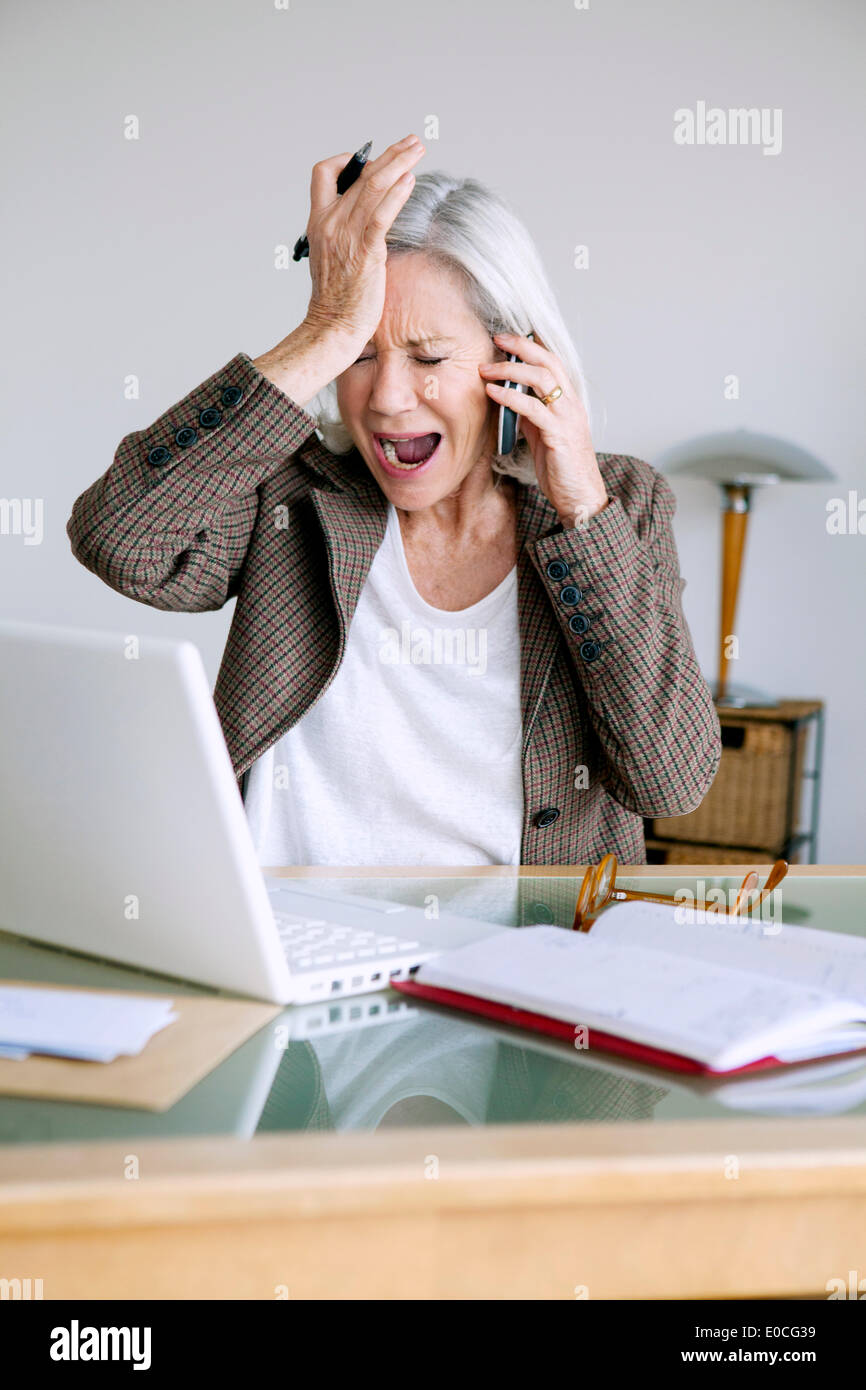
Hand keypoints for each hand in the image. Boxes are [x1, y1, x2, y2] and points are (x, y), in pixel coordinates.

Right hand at [302, 134, 425, 354]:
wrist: (331, 327)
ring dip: (399, 163)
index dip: (347, 161)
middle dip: (390, 154)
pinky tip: (410, 181)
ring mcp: (346, 235)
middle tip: (412, 143)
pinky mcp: (365, 252)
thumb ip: (344, 233)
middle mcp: (330, 222)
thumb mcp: (331, 256)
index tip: (370, 162)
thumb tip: (366, 220)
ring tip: (418, 150)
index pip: (324, 173)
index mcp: (318, 221)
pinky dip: (397, 194)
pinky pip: (382, 214)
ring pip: (373, 186)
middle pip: (360, 173)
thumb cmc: (336, 300)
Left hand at [479, 332, 608, 527]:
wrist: (580, 497)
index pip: (552, 362)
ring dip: (510, 370)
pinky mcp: (559, 435)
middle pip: (548, 362)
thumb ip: (530, 416)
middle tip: (496, 339)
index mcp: (569, 402)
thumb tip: (508, 399)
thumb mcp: (543, 435)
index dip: (530, 346)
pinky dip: (510, 397)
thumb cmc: (562, 468)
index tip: (506, 338)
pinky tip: (492, 392)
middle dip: (521, 346)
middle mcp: (571, 404)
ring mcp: (567, 418)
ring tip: (485, 369)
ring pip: (542, 380)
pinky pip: (533, 409)